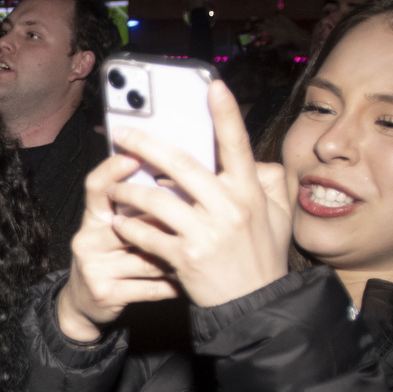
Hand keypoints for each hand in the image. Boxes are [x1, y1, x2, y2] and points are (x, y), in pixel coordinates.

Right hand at [56, 152, 181, 341]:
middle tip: (194, 222)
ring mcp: (95, 268)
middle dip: (164, 226)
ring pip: (147, 258)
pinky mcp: (106, 293)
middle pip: (132, 224)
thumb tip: (173, 177)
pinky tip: (187, 281)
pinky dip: (172, 284)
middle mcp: (88, 239)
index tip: (133, 155)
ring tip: (197, 255)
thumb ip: (135, 207)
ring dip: (175, 258)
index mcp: (93, 218)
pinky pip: (150, 287)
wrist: (84, 304)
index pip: (96, 187)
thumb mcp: (113, 228)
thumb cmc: (110, 258)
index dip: (112, 170)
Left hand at [105, 81, 293, 308]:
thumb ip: (269, 183)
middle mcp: (228, 208)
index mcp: (250, 192)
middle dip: (147, 145)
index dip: (226, 114)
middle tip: (124, 133)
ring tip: (115, 186)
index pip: (238, 145)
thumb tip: (258, 158)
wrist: (256, 305)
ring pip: (157, 200)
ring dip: (130, 190)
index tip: (213, 86)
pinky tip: (121, 221)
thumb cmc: (263, 256)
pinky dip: (131, 226)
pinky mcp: (185, 257)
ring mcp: (206, 233)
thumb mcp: (277, 215)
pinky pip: (148, 234)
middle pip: (182, 165)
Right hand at [255, 13, 304, 49]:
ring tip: (271, 23)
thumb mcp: (276, 44)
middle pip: (265, 20)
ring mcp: (279, 19)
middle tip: (264, 25)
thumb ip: (269, 47)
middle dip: (264, 22)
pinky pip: (278, 16)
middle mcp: (273, 22)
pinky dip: (277, 18)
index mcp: (270, 28)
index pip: (260, 25)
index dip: (257, 25)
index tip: (255, 26)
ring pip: (271, 17)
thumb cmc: (285, 39)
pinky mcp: (284, 17)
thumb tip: (263, 50)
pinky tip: (278, 20)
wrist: (295, 33)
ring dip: (270, 19)